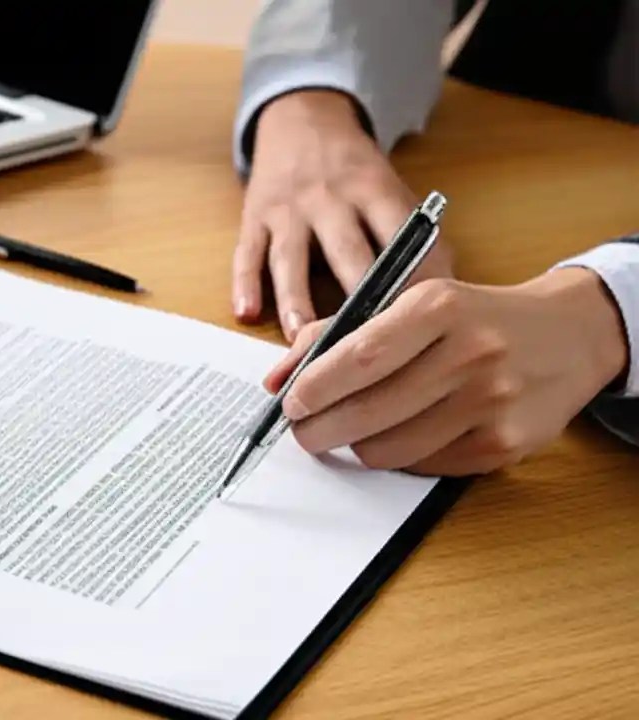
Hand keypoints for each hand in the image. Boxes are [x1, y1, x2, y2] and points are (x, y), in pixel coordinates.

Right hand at [234, 90, 452, 340]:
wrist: (302, 118)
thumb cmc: (355, 169)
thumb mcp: (391, 186)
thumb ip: (414, 234)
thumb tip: (442, 294)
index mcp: (373, 188)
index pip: (399, 236)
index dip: (412, 278)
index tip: (422, 321)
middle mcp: (329, 197)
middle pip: (346, 251)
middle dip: (358, 298)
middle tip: (366, 346)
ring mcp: (288, 209)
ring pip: (290, 258)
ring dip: (296, 299)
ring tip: (300, 339)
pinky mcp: (254, 216)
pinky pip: (247, 253)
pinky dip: (244, 284)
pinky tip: (246, 313)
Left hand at [263, 270, 628, 475]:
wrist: (570, 335)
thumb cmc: (472, 318)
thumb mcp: (411, 304)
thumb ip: (337, 334)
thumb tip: (275, 378)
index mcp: (439, 306)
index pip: (360, 355)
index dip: (315, 386)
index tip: (289, 403)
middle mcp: (470, 352)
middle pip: (369, 409)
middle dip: (320, 429)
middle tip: (304, 432)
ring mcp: (491, 401)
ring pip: (390, 448)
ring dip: (358, 447)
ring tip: (355, 431)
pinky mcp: (504, 444)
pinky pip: (425, 467)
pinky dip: (400, 458)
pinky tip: (404, 435)